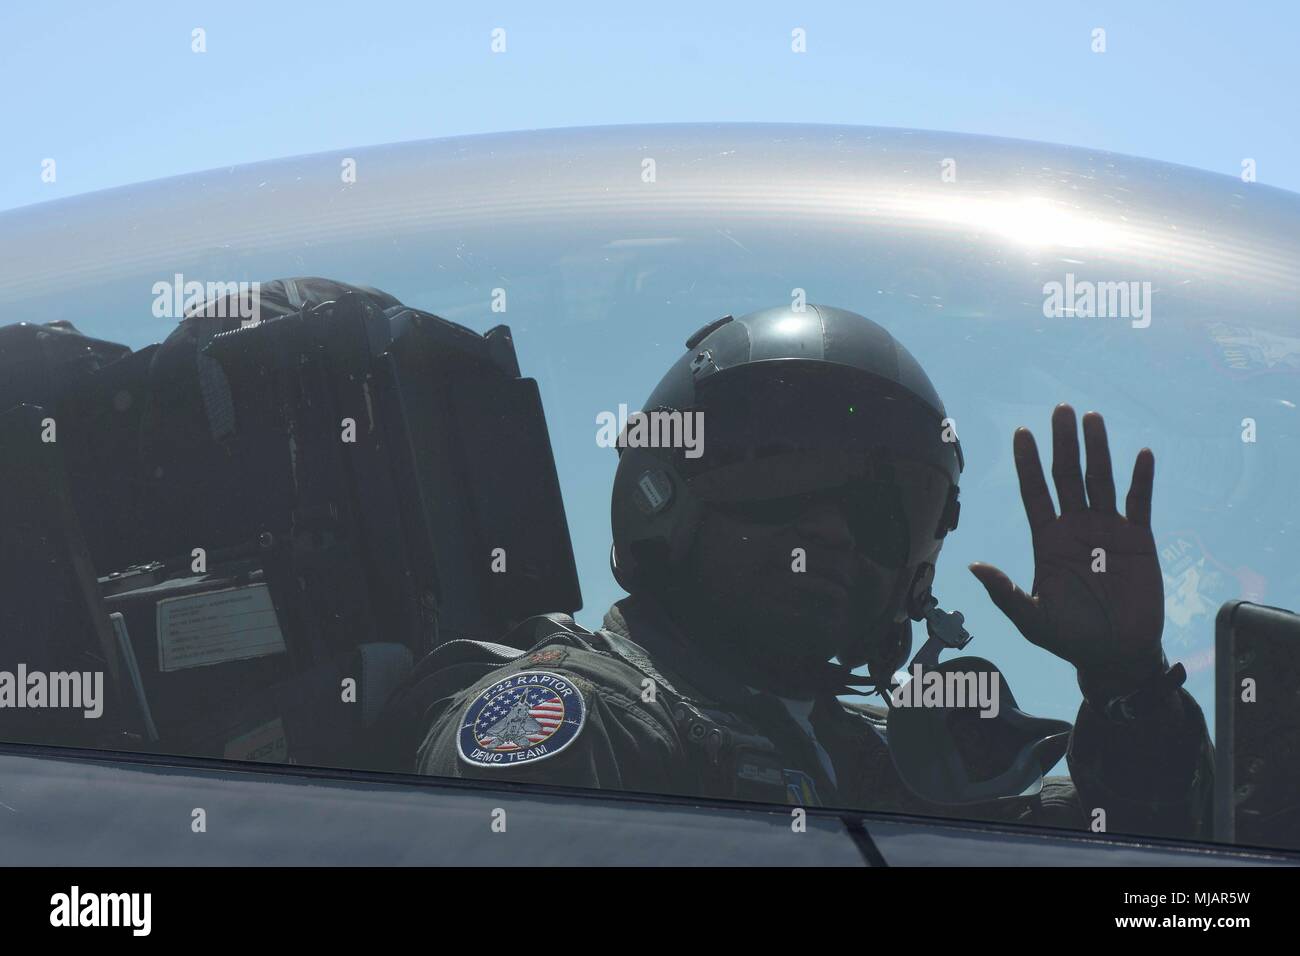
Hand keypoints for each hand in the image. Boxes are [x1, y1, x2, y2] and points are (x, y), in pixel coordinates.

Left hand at [969, 404, 1164, 695]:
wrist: (1116, 654)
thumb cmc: (1070, 638)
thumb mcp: (1032, 619)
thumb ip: (1005, 592)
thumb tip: (974, 566)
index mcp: (1048, 540)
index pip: (1035, 492)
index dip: (1028, 463)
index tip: (1021, 433)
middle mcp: (1075, 527)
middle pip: (1067, 476)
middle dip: (1063, 443)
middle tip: (1061, 409)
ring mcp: (1107, 530)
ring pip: (1101, 480)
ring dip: (1098, 449)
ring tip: (1092, 418)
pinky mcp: (1139, 540)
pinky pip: (1140, 502)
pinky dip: (1141, 479)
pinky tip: (1142, 454)